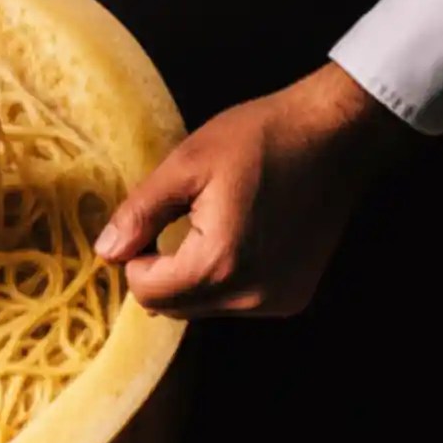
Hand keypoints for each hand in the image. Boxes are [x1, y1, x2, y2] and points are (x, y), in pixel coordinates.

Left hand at [94, 62, 405, 317]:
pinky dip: (224, 280)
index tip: (151, 223)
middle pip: (174, 307)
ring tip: (213, 226)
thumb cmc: (262, 138)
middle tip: (178, 221)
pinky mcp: (293, 298)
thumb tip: (106, 252)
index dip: (136, 258)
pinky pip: (236, 303)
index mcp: (219, 263)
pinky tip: (240, 240)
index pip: (147, 292)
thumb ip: (140, 213)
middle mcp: (250, 295)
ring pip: (203, 308)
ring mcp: (276, 301)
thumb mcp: (187, 164)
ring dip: (192, 278)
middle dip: (162, 272)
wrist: (335, 135)